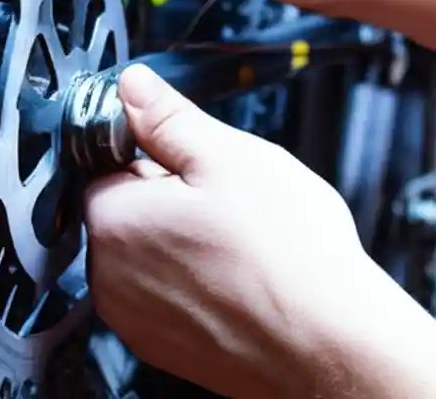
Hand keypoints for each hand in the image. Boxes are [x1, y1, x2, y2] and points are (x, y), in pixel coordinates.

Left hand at [83, 64, 379, 396]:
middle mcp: (109, 277)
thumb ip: (168, 119)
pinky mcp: (162, 349)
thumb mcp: (229, 158)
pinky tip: (238, 280)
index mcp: (114, 220)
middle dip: (166, 201)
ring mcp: (134, 320)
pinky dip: (195, 286)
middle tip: (226, 204)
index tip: (193, 163)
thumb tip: (131, 86)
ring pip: (146, 258)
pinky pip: (166, 299)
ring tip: (238, 245)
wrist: (330, 346)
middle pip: (124, 214)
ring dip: (181, 244)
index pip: (105, 166)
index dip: (153, 157)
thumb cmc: (288, 255)